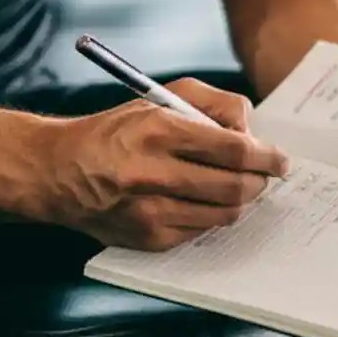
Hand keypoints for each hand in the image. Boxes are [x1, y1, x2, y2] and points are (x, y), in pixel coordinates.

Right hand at [34, 79, 288, 250]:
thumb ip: (214, 104)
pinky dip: (210, 216)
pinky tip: (200, 201)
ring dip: (240, 200)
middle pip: (234, 186)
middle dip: (259, 181)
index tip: (279, 160)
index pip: (233, 149)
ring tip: (235, 187)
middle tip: (264, 176)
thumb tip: (251, 131)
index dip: (266, 156)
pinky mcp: (147, 238)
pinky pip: (201, 231)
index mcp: (157, 130)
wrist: (58, 171)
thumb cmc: (117, 130)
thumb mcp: (161, 98)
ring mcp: (148, 211)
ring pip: (224, 213)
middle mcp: (151, 173)